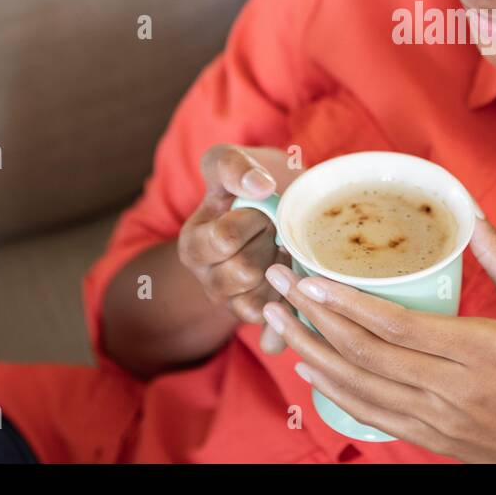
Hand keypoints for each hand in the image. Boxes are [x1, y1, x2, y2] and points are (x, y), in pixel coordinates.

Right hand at [178, 145, 301, 353]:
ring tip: (289, 253)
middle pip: (242, 273)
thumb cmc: (252, 182)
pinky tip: (302, 300)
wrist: (280, 203)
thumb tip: (258, 186)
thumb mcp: (233, 160)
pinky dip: (290, 321)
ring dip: (283, 276)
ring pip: (259, 304)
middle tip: (279, 231)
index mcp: (194, 243)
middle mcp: (209, 279)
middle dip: (268, 246)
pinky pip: (274, 334)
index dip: (251, 221)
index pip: (221, 240)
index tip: (263, 207)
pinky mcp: (263, 320)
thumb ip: (233, 165)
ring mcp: (235, 303)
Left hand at [261, 215, 495, 462]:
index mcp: (478, 350)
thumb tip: (472, 217)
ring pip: (357, 385)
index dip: (344, 302)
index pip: (394, 325)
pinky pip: (371, 414)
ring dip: (309, 352)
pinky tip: (309, 367)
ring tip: (275, 321)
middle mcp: (450, 387)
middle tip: (276, 284)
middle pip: (364, 352)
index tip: (308, 276)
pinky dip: (334, 391)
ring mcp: (436, 418)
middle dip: (312, 316)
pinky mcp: (430, 438)